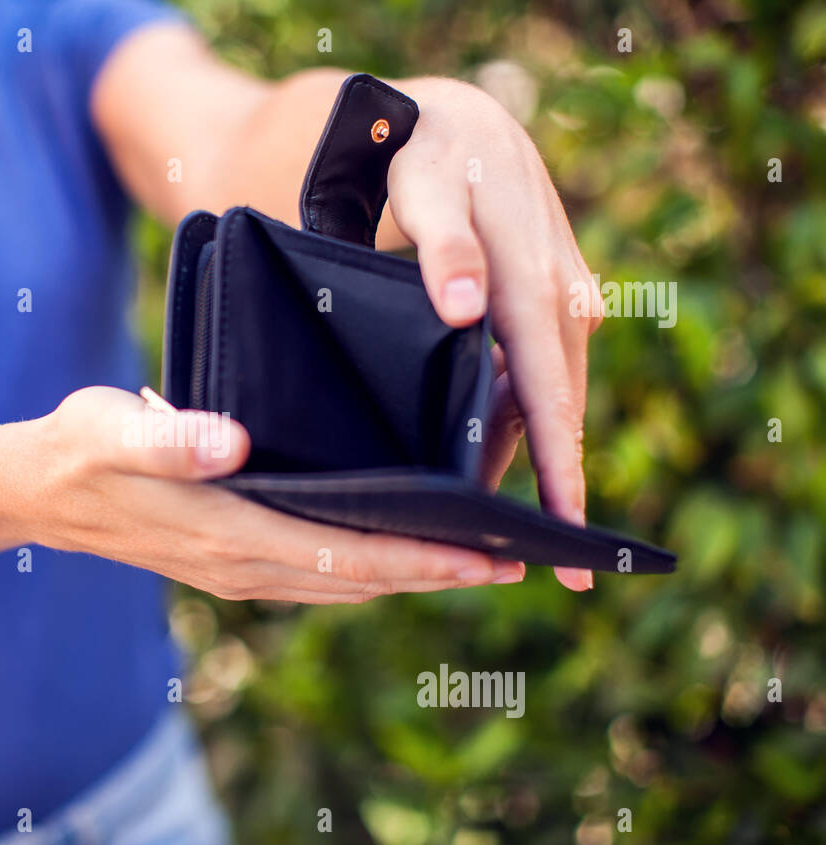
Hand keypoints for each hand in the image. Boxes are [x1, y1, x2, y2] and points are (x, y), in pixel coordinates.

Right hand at [19, 386, 524, 603]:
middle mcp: (242, 565)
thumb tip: (233, 445)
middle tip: (516, 558)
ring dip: (412, 573)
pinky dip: (371, 567)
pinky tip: (400, 548)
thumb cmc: (78, 450)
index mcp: (226, 533)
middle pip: (361, 578)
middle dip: (439, 572)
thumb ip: (168, 435)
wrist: (37, 491)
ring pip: (345, 583)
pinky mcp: (234, 560)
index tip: (487, 556)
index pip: (344, 554)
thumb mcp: (110, 429)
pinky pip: (320, 574)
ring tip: (478, 558)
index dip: (420, 558)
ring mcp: (239, 570)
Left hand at [386, 78, 600, 591]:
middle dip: (556, 484)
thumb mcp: (428, 191)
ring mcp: (558, 304)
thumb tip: (466, 312)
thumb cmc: (432, 161)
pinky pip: (536, 375)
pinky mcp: (543, 308)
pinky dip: (519, 417)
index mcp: (533, 282)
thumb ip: (444, 250)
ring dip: (533, 456)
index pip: (551, 389)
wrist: (456, 127)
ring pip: (546, 397)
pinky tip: (489, 458)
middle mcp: (560, 299)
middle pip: (558, 407)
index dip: (561, 464)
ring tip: (513, 531)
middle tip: (551, 564)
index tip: (568, 528)